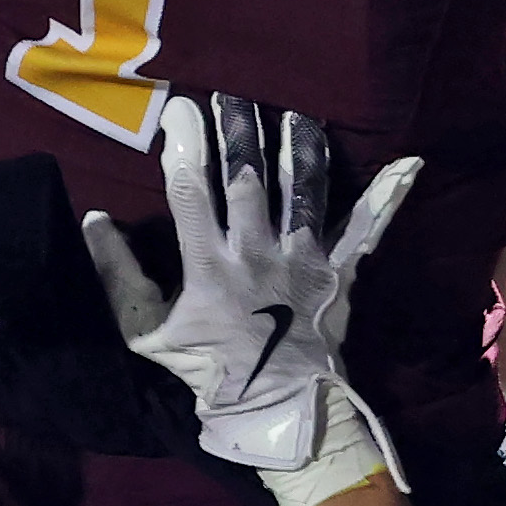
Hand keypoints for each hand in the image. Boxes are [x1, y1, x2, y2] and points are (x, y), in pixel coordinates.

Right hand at [82, 99, 416, 479]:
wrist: (275, 411)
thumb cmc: (206, 371)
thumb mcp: (146, 331)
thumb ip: (118, 276)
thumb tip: (94, 220)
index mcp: (207, 263)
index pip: (190, 188)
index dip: (183, 142)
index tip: (178, 107)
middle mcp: (257, 252)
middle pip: (248, 177)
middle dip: (239, 130)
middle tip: (232, 95)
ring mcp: (303, 260)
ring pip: (303, 189)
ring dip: (299, 146)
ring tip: (293, 112)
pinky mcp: (340, 273)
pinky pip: (366, 229)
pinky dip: (389, 195)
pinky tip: (412, 162)